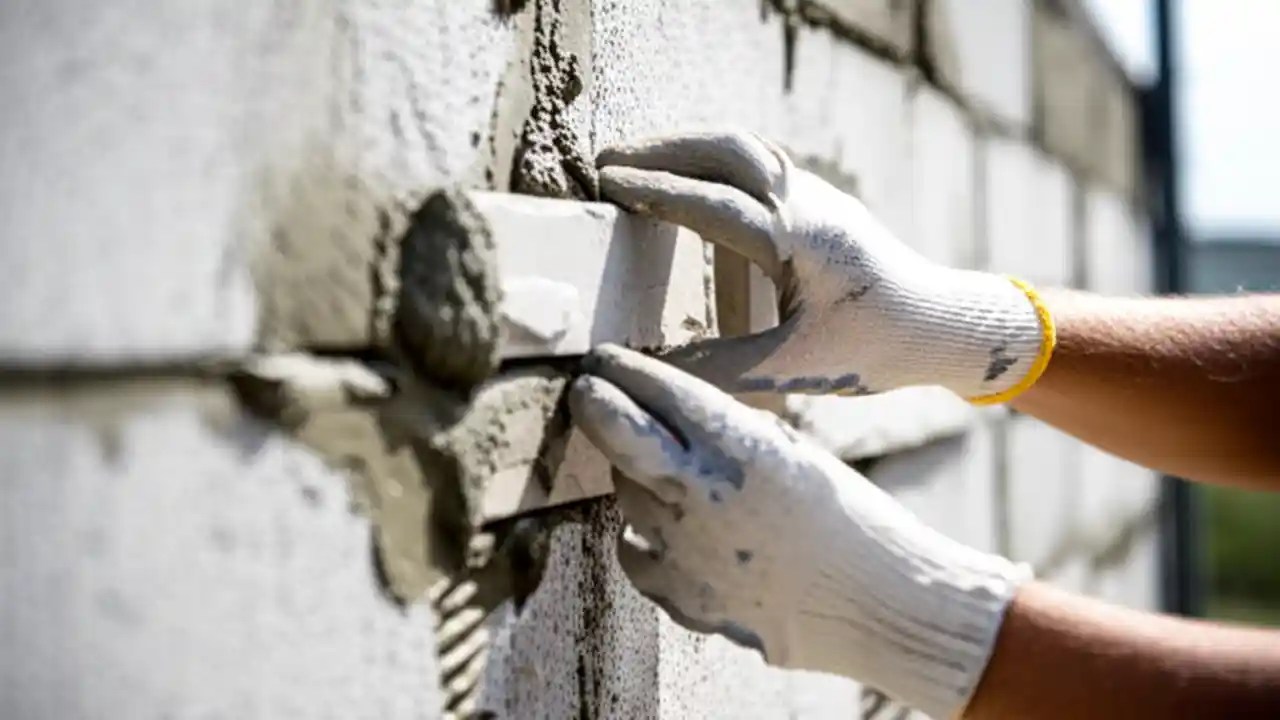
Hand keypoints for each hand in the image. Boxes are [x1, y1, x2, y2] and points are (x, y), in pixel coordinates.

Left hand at [569, 345, 1029, 717]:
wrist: (878, 603)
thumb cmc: (846, 516)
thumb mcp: (790, 449)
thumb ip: (726, 430)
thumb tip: (666, 409)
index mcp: (740, 447)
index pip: (660, 391)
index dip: (624, 369)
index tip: (604, 360)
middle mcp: (702, 495)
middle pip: (616, 434)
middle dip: (593, 403)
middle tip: (585, 390)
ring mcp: (685, 551)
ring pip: (626, 493)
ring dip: (637, 475)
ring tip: (669, 472)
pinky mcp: (681, 597)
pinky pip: (638, 552)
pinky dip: (649, 536)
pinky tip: (678, 530)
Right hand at [597, 131, 1052, 402]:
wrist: (943, 323)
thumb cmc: (877, 348)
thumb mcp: (795, 368)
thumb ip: (719, 371)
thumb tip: (647, 370)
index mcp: (799, 238)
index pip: (712, 202)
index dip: (655, 191)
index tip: (607, 185)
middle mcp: (808, 201)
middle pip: (725, 150)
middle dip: (662, 152)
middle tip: (607, 164)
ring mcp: (818, 192)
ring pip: (744, 146)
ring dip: (687, 146)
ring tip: (638, 161)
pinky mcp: (822, 198)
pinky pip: (760, 158)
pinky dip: (715, 156)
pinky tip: (692, 174)